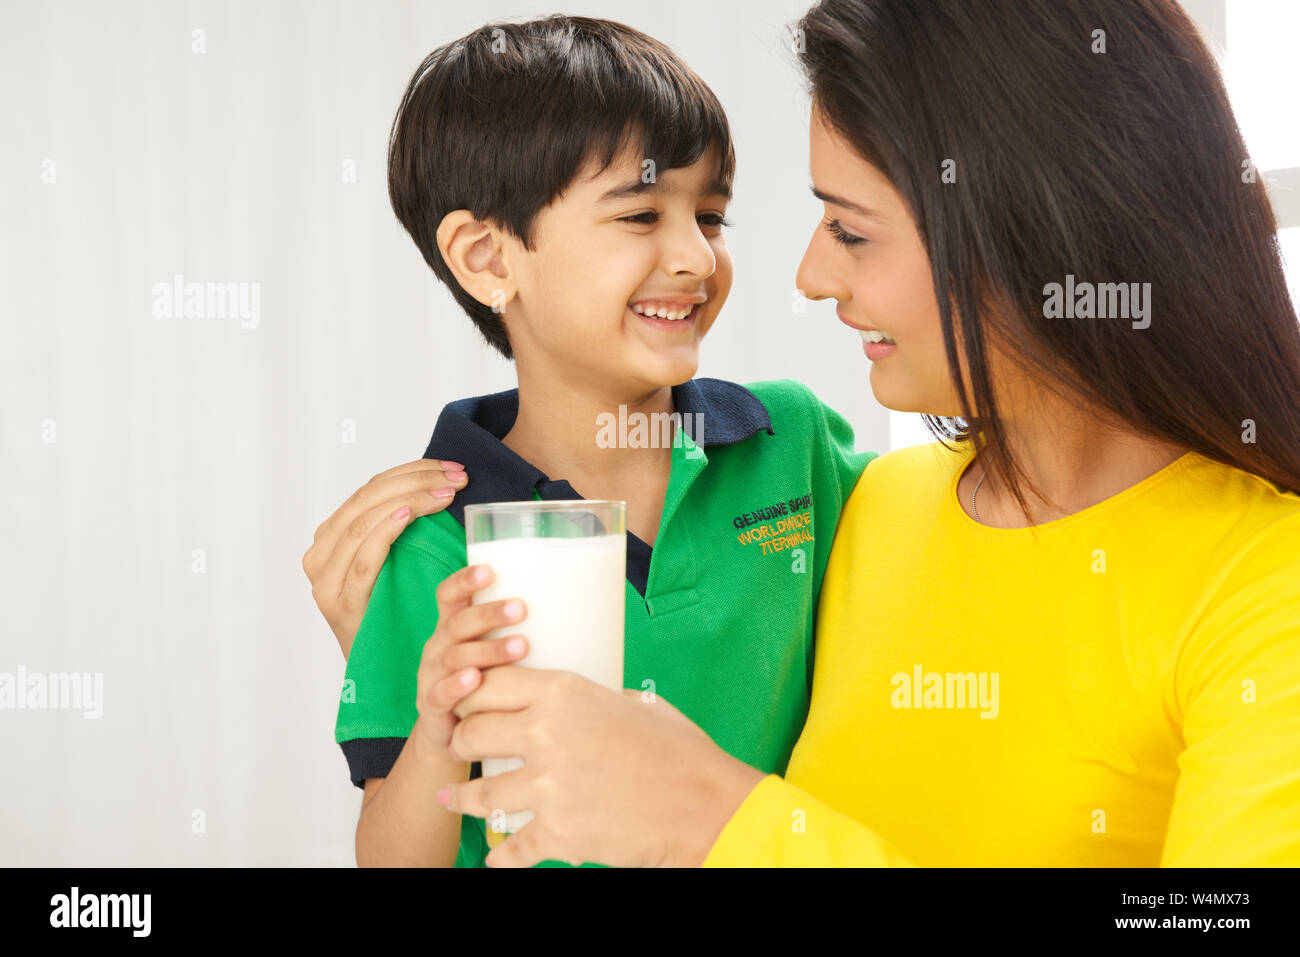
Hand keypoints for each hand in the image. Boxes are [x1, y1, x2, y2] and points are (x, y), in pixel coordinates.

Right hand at [303, 459, 467, 656]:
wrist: (378, 668)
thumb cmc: (393, 610)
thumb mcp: (393, 562)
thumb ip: (399, 528)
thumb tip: (444, 484)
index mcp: (331, 536)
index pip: (372, 488)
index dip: (412, 471)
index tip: (450, 467)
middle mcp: (320, 553)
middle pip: (367, 499)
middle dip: (416, 481)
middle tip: (456, 478)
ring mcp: (326, 579)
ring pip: (363, 522)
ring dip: (410, 500)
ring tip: (445, 493)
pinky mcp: (339, 603)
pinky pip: (364, 558)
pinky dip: (385, 531)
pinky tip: (409, 515)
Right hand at [412, 564, 530, 758]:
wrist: (451, 735)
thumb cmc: (486, 682)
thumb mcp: (494, 652)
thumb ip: (520, 632)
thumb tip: (583, 609)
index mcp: (451, 627)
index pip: (448, 595)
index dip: (464, 580)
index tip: (491, 570)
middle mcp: (438, 647)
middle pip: (458, 623)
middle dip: (489, 614)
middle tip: (522, 609)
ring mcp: (432, 676)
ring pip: (455, 657)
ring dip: (487, 650)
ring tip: (520, 646)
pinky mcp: (432, 707)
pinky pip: (440, 694)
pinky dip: (457, 686)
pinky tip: (476, 680)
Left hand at [439, 667, 767, 867]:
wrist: (703, 806)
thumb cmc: (680, 752)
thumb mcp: (634, 703)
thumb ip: (597, 699)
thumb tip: (581, 700)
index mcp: (564, 693)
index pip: (488, 685)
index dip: (469, 694)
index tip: (464, 703)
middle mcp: (546, 734)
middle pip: (471, 734)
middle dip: (461, 742)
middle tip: (460, 748)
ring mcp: (547, 787)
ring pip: (479, 792)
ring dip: (465, 799)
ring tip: (456, 800)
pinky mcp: (556, 833)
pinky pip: (509, 848)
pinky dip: (501, 856)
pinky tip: (495, 856)